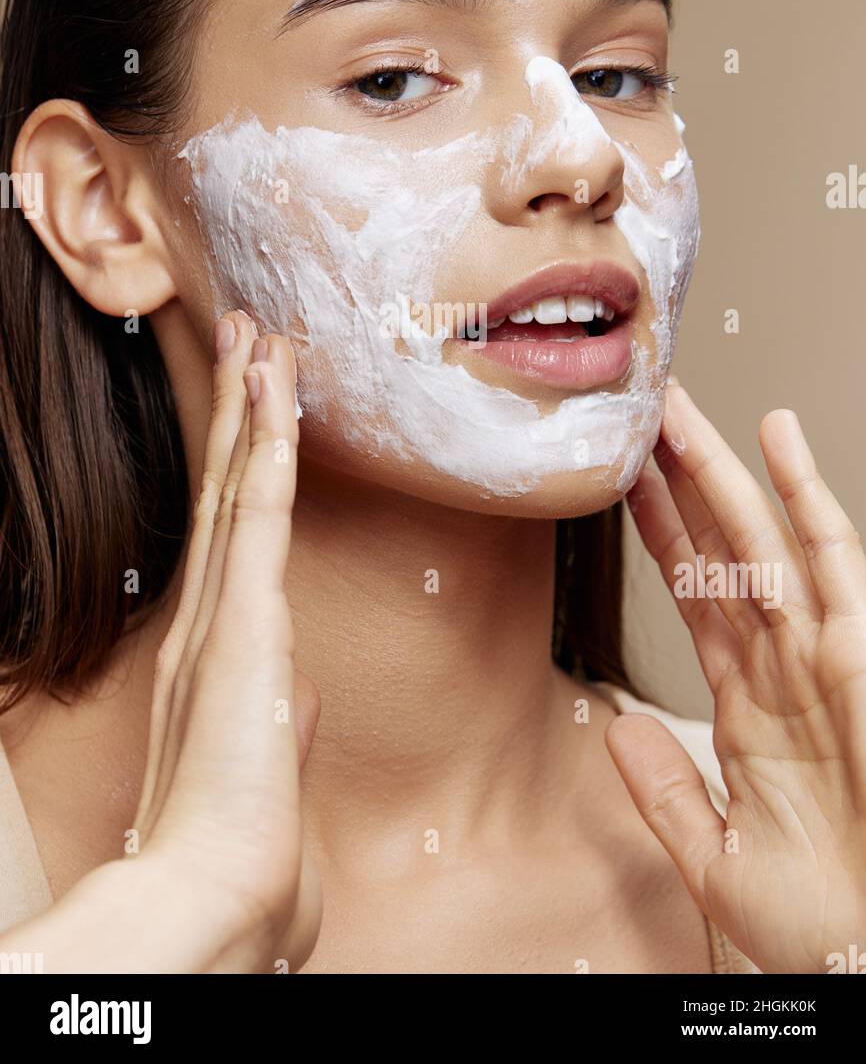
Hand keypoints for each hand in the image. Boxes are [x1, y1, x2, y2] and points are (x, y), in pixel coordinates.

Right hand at [130, 311, 321, 972]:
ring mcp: (222, 615)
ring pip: (240, 485)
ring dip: (252, 408)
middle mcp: (211, 621)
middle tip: (247, 343)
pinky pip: (259, 511)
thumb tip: (299, 700)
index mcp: (219, 657)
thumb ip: (284, 729)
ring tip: (259, 337)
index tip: (254, 419)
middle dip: (239, 414)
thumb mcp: (272, 779)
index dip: (241, 473)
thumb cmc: (246, 863)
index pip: (236, 541)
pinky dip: (266, 444)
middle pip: (229, 494)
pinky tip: (275, 390)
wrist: (217, 899)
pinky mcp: (242, 619)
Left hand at [608, 382, 865, 973]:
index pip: (693, 598)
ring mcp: (821, 654)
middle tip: (644, 413)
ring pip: (761, 538)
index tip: (624, 482)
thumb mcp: (714, 857)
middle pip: (721, 551)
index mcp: (747, 709)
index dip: (660, 537)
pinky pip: (830, 560)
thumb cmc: (815, 923)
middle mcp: (782, 666)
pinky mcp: (859, 653)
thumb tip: (615, 724)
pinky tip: (779, 437)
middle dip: (681, 482)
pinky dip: (807, 494)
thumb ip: (663, 790)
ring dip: (720, 470)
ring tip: (680, 407)